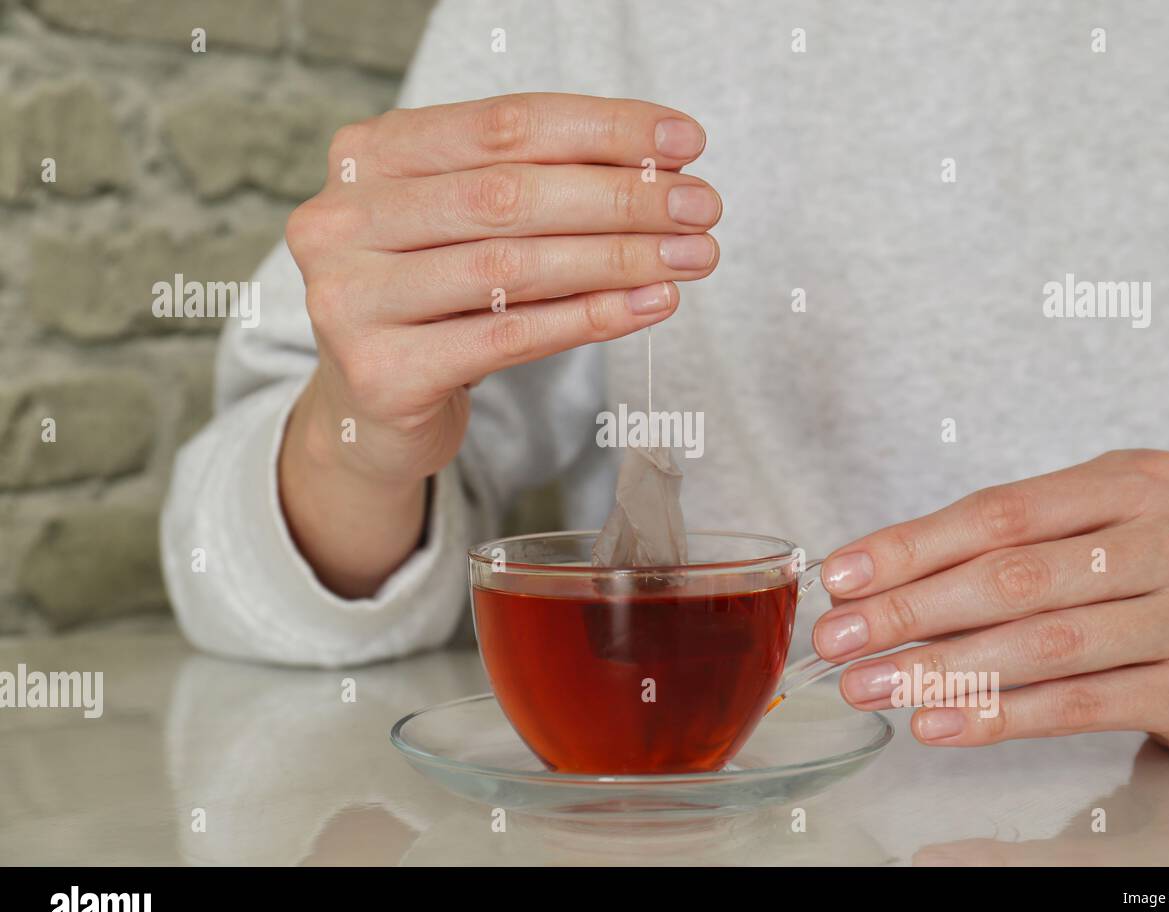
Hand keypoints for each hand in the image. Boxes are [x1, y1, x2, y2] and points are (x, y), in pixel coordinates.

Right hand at [277, 93, 718, 594]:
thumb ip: (538, 184)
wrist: (373, 402)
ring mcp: (350, 300)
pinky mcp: (382, 373)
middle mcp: (340, 220)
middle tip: (702, 207)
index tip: (685, 143)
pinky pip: (508, 338)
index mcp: (366, 156)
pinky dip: (589, 319)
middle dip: (620, 198)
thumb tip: (663, 168)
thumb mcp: (468, 222)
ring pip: (512, 267)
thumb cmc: (437, 296)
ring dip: (618, 260)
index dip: (602, 129)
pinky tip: (648, 305)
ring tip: (691, 257)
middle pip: (508, 194)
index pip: (502, 125)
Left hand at [816, 449, 1168, 755]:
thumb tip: (873, 587)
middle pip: (1014, 576)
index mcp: (1135, 481)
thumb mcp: (1092, 531)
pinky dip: (997, 716)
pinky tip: (936, 722)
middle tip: (838, 641)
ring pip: (1041, 644)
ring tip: (870, 687)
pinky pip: (1076, 705)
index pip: (999, 512)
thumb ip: (1002, 546)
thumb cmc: (1146, 577)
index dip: (911, 547)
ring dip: (940, 669)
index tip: (840, 578)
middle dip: (910, 611)